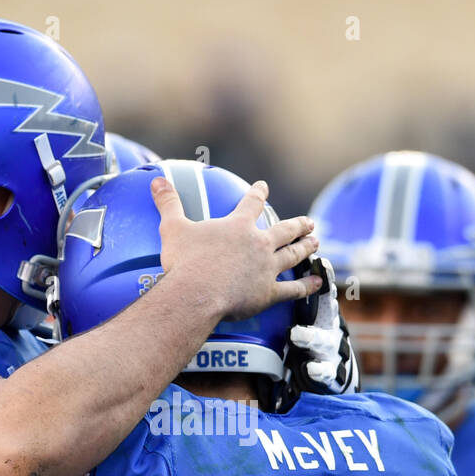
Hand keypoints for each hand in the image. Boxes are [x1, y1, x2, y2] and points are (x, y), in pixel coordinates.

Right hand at [153, 177, 320, 319]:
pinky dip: (307, 286)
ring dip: (306, 247)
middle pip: (284, 230)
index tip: (264, 187)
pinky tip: (317, 283)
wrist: (196, 293)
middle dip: (297, 224)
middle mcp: (258, 244)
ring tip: (316, 242)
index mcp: (238, 226)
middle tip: (309, 222)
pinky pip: (293, 289)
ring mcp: (267, 268)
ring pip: (293, 255)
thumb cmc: (184, 262)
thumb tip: (156, 181)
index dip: (258, 193)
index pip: (251, 203)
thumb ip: (168, 203)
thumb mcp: (173, 228)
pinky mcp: (269, 292)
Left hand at [285, 255, 359, 396]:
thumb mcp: (309, 311)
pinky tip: (310, 369)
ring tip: (296, 335)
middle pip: (329, 311)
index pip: (323, 290)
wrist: (326, 367)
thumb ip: (299, 292)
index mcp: (323, 310)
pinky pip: (324, 370)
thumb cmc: (313, 332)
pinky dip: (319, 369)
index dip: (325, 276)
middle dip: (327, 300)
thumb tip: (284, 261)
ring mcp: (329, 347)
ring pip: (322, 339)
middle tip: (321, 286)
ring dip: (311, 336)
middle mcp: (329, 325)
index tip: (320, 262)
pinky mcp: (328, 370)